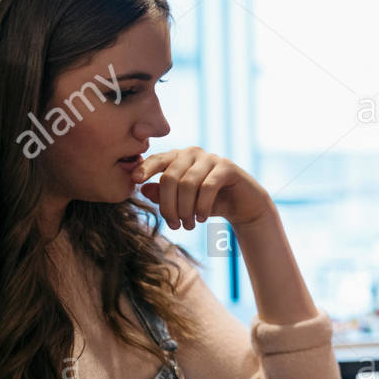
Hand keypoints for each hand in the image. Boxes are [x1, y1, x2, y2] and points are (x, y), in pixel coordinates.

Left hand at [134, 147, 272, 230]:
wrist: (243, 206)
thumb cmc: (209, 202)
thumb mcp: (183, 201)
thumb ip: (163, 194)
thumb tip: (144, 189)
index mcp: (178, 157)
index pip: (157, 160)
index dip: (145, 168)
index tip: (135, 180)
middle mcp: (193, 153)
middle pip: (170, 177)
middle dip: (169, 205)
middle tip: (174, 225)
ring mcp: (211, 158)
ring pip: (187, 184)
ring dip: (185, 209)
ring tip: (188, 225)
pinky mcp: (227, 167)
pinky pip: (207, 187)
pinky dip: (201, 206)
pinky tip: (201, 218)